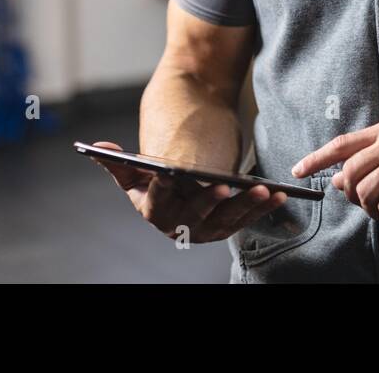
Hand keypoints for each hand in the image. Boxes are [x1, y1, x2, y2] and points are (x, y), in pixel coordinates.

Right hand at [91, 142, 286, 242]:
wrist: (177, 186)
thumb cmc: (155, 175)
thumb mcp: (135, 169)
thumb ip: (116, 161)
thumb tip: (98, 148)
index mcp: (152, 210)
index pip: (158, 198)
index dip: (164, 187)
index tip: (173, 173)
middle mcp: (178, 226)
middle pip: (195, 215)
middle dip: (210, 202)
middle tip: (225, 187)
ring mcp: (204, 230)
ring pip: (227, 220)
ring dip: (247, 207)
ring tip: (264, 190)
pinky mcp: (226, 228)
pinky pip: (246, 220)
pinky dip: (263, 209)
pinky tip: (280, 195)